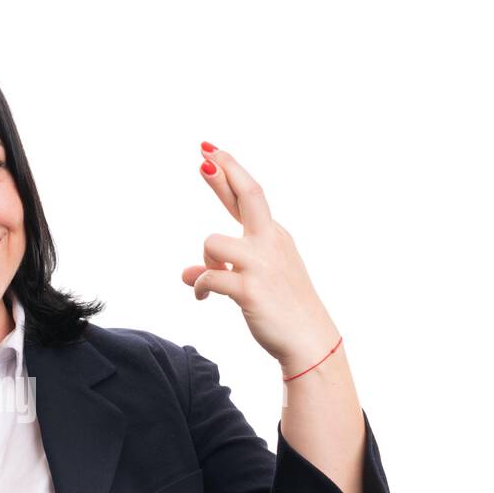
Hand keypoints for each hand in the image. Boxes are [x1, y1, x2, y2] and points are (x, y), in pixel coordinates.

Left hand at [181, 144, 340, 376]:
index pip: (250, 195)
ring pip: (213, 242)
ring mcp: (262, 264)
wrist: (309, 340)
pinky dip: (200, 286)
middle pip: (250, 195)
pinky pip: (209, 277)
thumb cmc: (282, 309)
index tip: (211, 152)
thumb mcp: (252, 281)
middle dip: (224, 174)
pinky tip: (202, 297)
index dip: (230, 172)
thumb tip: (185, 274)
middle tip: (203, 158)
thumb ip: (221, 269)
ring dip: (205, 261)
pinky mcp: (250, 289)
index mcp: (274, 236)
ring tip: (209, 279)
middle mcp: (270, 242)